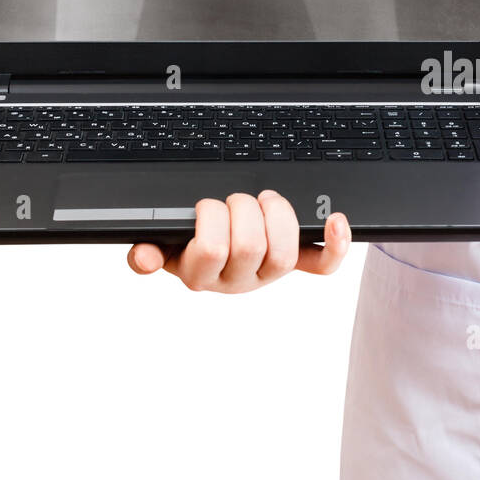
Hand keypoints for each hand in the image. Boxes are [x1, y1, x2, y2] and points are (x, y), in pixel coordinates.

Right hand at [126, 190, 350, 292]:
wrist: (208, 257)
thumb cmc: (185, 244)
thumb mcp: (161, 245)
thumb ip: (148, 250)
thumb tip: (144, 257)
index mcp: (201, 274)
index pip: (212, 249)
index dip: (212, 218)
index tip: (205, 205)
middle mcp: (237, 279)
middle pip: (250, 246)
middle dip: (243, 209)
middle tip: (235, 200)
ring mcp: (268, 273)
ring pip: (284, 253)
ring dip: (277, 215)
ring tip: (265, 201)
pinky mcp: (295, 266)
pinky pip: (322, 264)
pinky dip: (334, 244)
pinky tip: (335, 220)